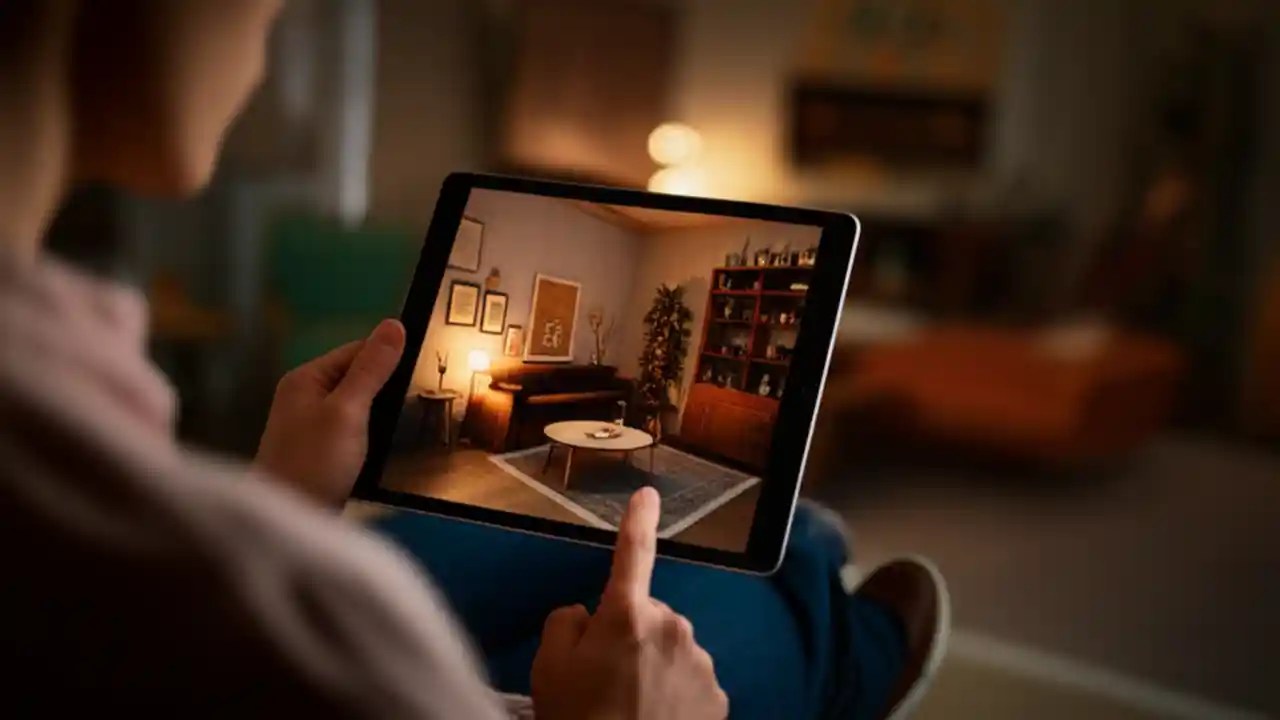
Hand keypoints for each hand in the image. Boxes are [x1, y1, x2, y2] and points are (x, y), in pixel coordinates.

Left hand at [255, 319, 405, 507]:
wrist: (287, 522)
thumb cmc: (313, 463)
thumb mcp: (348, 411)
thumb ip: (371, 369)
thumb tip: (394, 325)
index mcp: (306, 380)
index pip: (356, 351)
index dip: (389, 357)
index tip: (425, 367)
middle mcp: (305, 399)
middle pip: (358, 379)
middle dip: (388, 388)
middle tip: (422, 399)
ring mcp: (312, 428)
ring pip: (359, 408)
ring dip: (382, 416)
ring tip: (411, 424)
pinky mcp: (322, 455)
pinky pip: (355, 434)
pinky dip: (373, 438)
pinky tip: (389, 448)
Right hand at [531, 488, 727, 719]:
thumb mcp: (548, 669)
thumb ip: (565, 623)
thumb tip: (586, 614)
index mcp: (627, 616)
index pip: (632, 555)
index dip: (638, 522)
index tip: (647, 495)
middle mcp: (672, 629)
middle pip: (648, 616)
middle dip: (630, 635)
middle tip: (604, 678)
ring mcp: (699, 663)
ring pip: (672, 649)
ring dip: (654, 667)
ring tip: (628, 707)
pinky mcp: (717, 696)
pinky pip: (691, 680)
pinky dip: (675, 695)